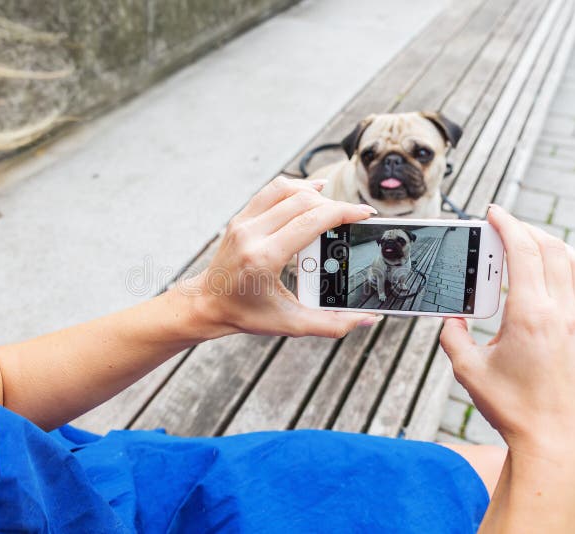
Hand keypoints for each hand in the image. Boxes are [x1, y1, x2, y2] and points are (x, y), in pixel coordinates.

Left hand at [184, 176, 380, 338]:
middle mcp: (251, 234)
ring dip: (314, 192)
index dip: (343, 212)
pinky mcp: (240, 217)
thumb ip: (332, 324)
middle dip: (335, 205)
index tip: (364, 214)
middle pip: (303, 201)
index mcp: (264, 258)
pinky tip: (311, 192)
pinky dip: (295, 188)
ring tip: (333, 205)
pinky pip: (271, 191)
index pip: (311, 221)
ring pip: (286, 189)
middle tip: (353, 217)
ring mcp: (243, 222)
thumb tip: (367, 318)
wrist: (207, 304)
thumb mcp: (291, 324)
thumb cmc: (246, 314)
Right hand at [440, 205, 574, 458]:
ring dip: (556, 248)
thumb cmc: (512, 408)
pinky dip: (572, 278)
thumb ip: (453, 336)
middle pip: (553, 249)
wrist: (556, 442)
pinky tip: (555, 289)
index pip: (523, 250)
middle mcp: (565, 313)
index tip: (495, 213)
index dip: (507, 224)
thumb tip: (451, 318)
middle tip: (508, 229)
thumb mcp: (468, 370)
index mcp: (531, 315)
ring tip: (535, 249)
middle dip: (528, 230)